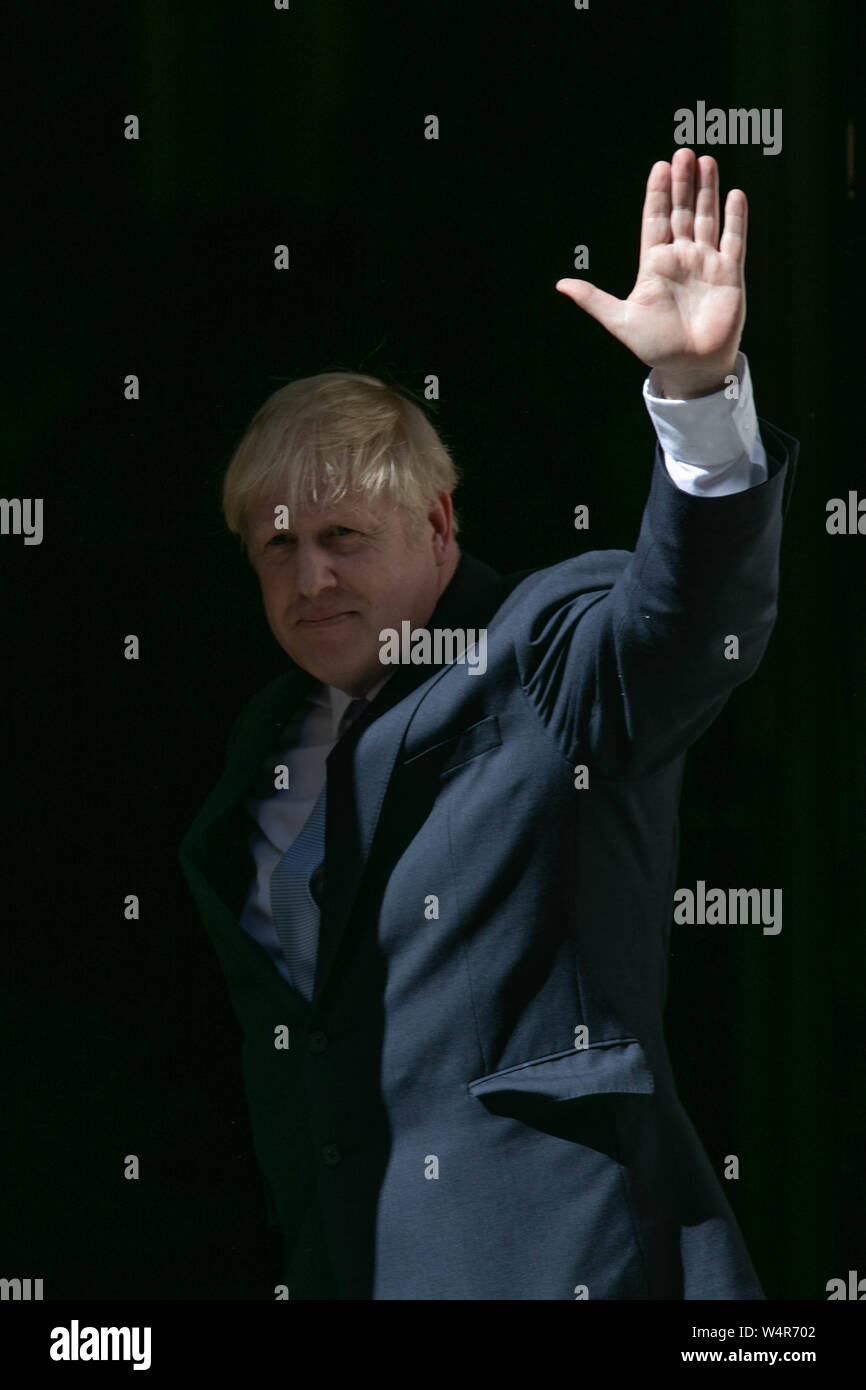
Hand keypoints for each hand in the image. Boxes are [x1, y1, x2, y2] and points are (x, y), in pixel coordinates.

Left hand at [555, 151, 746, 398]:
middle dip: (683, 183)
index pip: (655, 220)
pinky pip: (734, 240)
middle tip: (683, 153)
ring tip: (707, 162)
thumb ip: (593, 299)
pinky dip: (735, 218)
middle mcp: (681, 258)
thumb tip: (561, 284)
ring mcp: (706, 263)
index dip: (658, 194)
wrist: (690, 367)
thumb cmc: (654, 345)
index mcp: (654, 264)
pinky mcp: (729, 274)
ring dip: (707, 191)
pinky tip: (734, 194)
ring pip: (707, 219)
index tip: (659, 167)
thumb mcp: (619, 320)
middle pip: (682, 212)